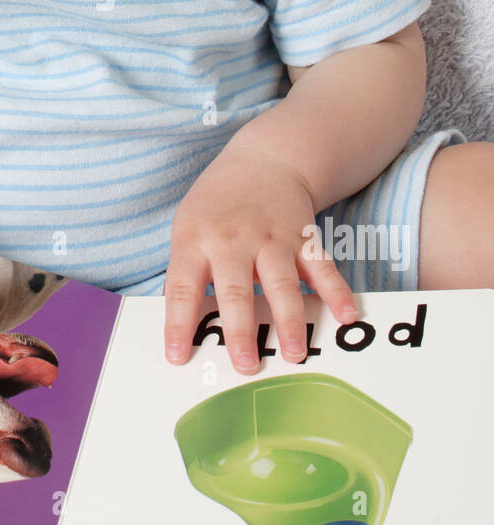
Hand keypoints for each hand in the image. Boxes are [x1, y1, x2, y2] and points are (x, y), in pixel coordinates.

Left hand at [164, 144, 359, 371]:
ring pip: (281, 283)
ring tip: (293, 354)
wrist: (264, 159)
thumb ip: (186, 272)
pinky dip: (336, 292)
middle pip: (235, 289)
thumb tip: (183, 324)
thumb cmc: (217, 203)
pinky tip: (346, 315)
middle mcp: (233, 241)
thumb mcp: (187, 226)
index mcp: (196, 240)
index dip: (179, 323)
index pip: (182, 288)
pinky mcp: (303, 238)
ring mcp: (272, 239)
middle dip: (240, 330)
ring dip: (289, 319)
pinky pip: (321, 268)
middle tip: (245, 365)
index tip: (179, 356)